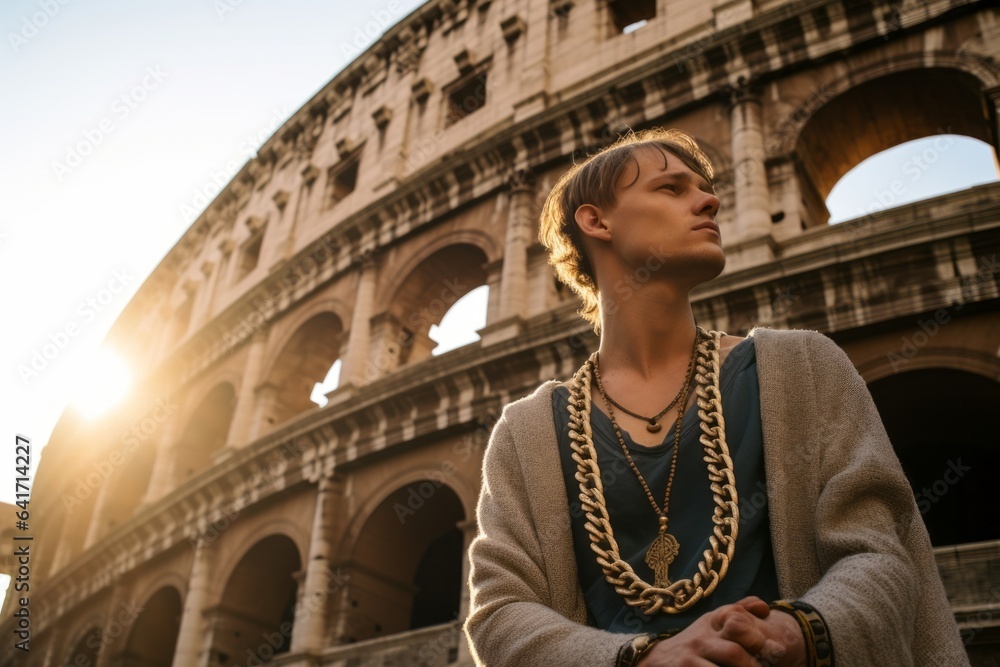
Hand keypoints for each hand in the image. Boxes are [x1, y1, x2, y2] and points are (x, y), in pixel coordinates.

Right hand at [636, 597, 803, 666]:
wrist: (653, 660)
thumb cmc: (691, 643)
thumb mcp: (710, 623)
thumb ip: (737, 612)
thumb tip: (765, 608)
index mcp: (712, 624)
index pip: (736, 619)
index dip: (758, 636)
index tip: (778, 650)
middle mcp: (702, 639)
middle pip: (733, 652)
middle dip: (753, 666)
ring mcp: (691, 658)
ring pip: (725, 662)